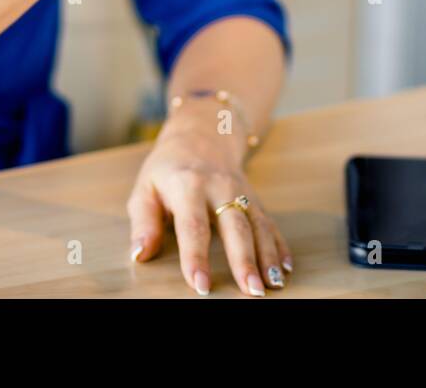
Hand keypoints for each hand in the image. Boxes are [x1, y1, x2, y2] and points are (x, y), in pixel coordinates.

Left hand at [127, 97, 291, 295]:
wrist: (202, 133)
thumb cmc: (167, 169)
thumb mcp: (145, 188)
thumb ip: (143, 223)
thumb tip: (140, 254)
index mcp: (188, 185)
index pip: (193, 226)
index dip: (196, 257)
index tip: (200, 285)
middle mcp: (220, 188)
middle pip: (235, 226)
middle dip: (244, 260)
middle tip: (252, 291)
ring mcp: (241, 192)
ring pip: (258, 226)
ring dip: (268, 256)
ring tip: (273, 285)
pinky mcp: (254, 198)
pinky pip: (270, 222)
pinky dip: (280, 245)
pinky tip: (285, 267)